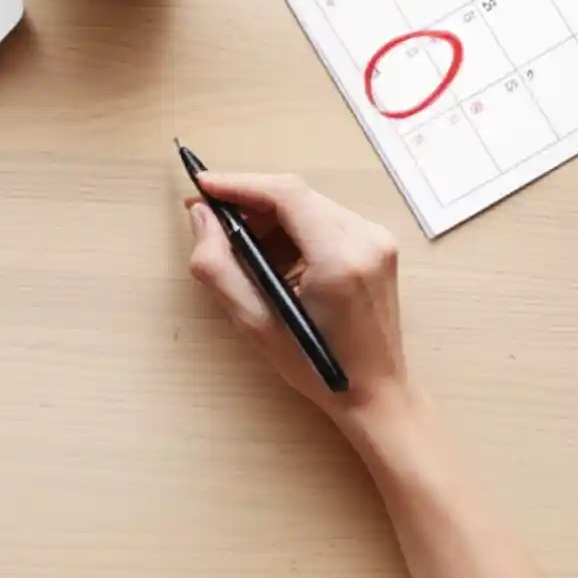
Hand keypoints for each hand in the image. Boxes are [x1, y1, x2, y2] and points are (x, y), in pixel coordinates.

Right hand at [185, 172, 408, 422]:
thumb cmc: (316, 367)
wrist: (375, 393)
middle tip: (211, 219)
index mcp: (339, 258)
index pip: (286, 195)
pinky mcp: (377, 245)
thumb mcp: (255, 322)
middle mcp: (365, 238)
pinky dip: (292, 230)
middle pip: (296, 195)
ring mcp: (376, 239)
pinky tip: (274, 258)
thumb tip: (201, 216)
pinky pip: (324, 219)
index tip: (203, 186)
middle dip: (249, 201)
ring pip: (308, 205)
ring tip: (242, 249)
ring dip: (269, 218)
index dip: (239, 184)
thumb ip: (218, 265)